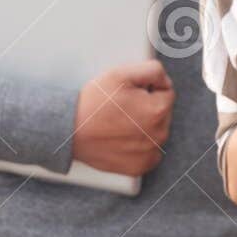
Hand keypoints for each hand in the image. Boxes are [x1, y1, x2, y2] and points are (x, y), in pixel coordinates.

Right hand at [71, 59, 174, 176]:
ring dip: (144, 125)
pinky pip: (148, 152)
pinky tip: (121, 137)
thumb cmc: (94, 103)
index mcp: (158, 110)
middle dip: (147, 106)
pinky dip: (139, 145)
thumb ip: (152, 69)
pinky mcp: (139, 167)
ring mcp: (149, 153)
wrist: (70, 131)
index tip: (129, 92)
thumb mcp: (121, 73)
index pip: (166, 91)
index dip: (148, 87)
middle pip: (162, 112)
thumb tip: (164, 79)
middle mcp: (159, 135)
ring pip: (156, 131)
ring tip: (119, 122)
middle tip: (122, 107)